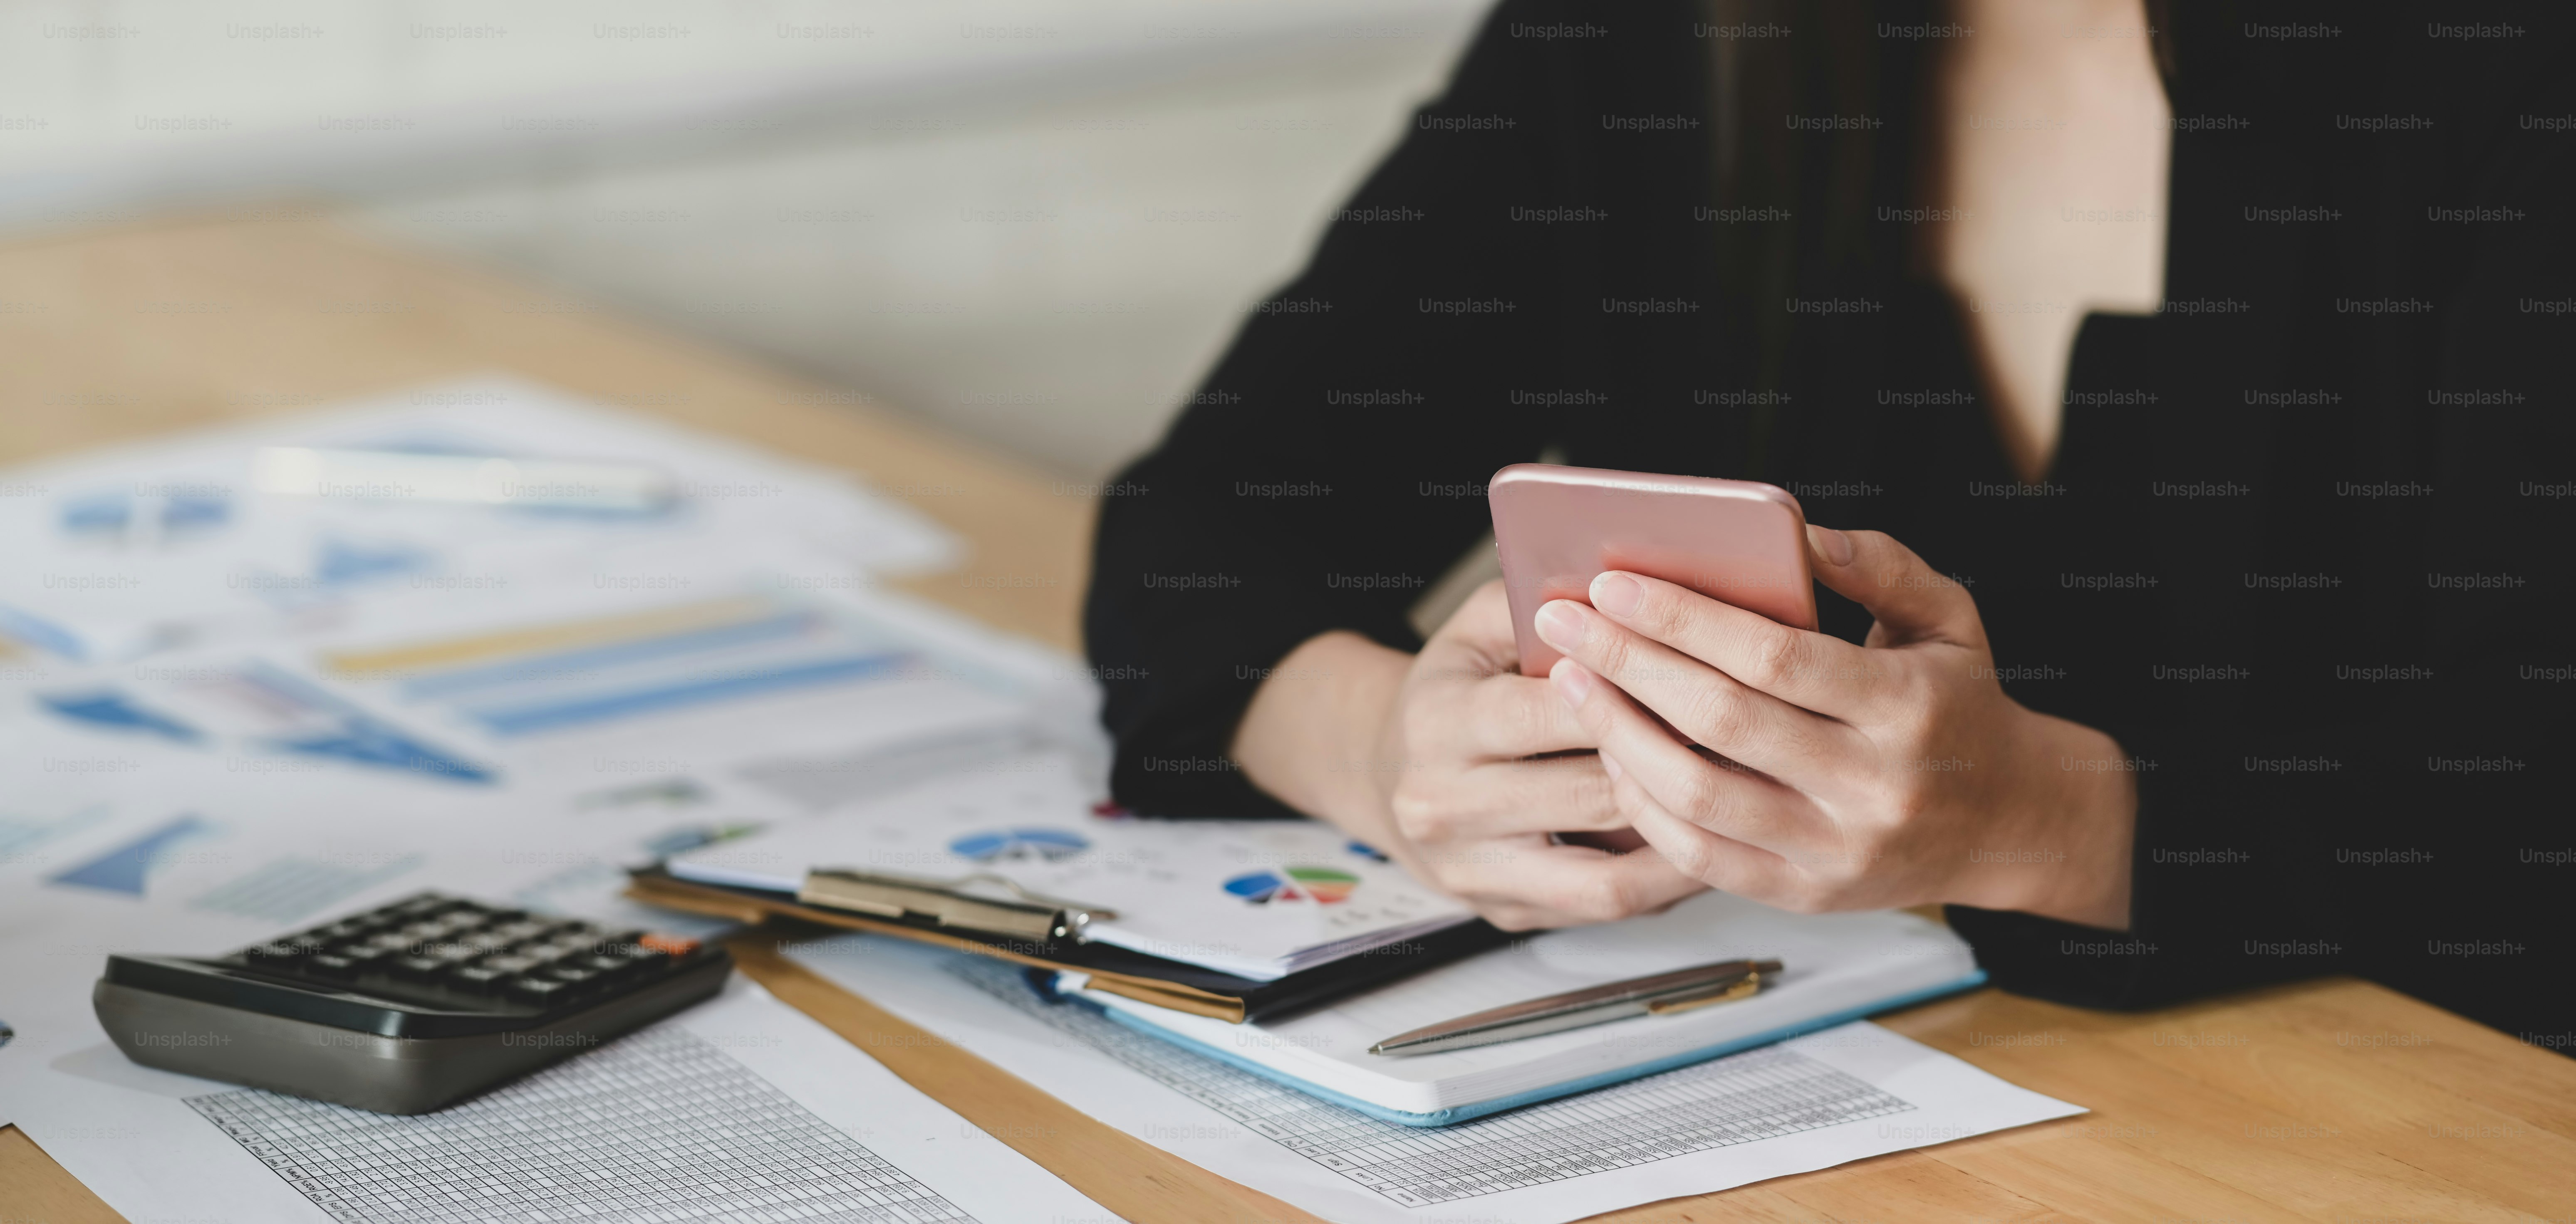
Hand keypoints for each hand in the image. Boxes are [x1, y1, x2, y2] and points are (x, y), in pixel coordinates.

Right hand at [1231, 581, 1704, 929]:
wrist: (1384, 774)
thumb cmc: (1454, 690)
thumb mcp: (1476, 627)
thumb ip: (1540, 600)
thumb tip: (1632, 584)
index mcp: (1439, 721)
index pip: (1551, 711)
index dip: (1636, 693)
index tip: (1709, 677)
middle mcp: (1443, 803)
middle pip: (1588, 793)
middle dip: (1675, 766)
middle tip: (1754, 747)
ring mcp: (1471, 870)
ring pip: (1604, 873)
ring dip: (1684, 839)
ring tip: (1745, 806)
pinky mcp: (1502, 912)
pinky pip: (1602, 907)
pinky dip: (1663, 882)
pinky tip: (1711, 845)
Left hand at [1534, 526, 2135, 928]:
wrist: (2010, 822)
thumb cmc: (1959, 702)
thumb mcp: (1949, 618)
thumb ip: (1880, 566)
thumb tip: (1798, 532)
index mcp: (1908, 708)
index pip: (1775, 657)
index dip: (1685, 619)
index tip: (1613, 583)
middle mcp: (1874, 786)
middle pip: (1723, 721)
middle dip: (1629, 663)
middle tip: (1562, 620)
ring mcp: (1838, 850)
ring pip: (1700, 795)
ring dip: (1619, 733)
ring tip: (1568, 680)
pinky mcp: (1807, 894)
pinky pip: (1701, 855)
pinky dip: (1643, 804)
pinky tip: (1609, 751)